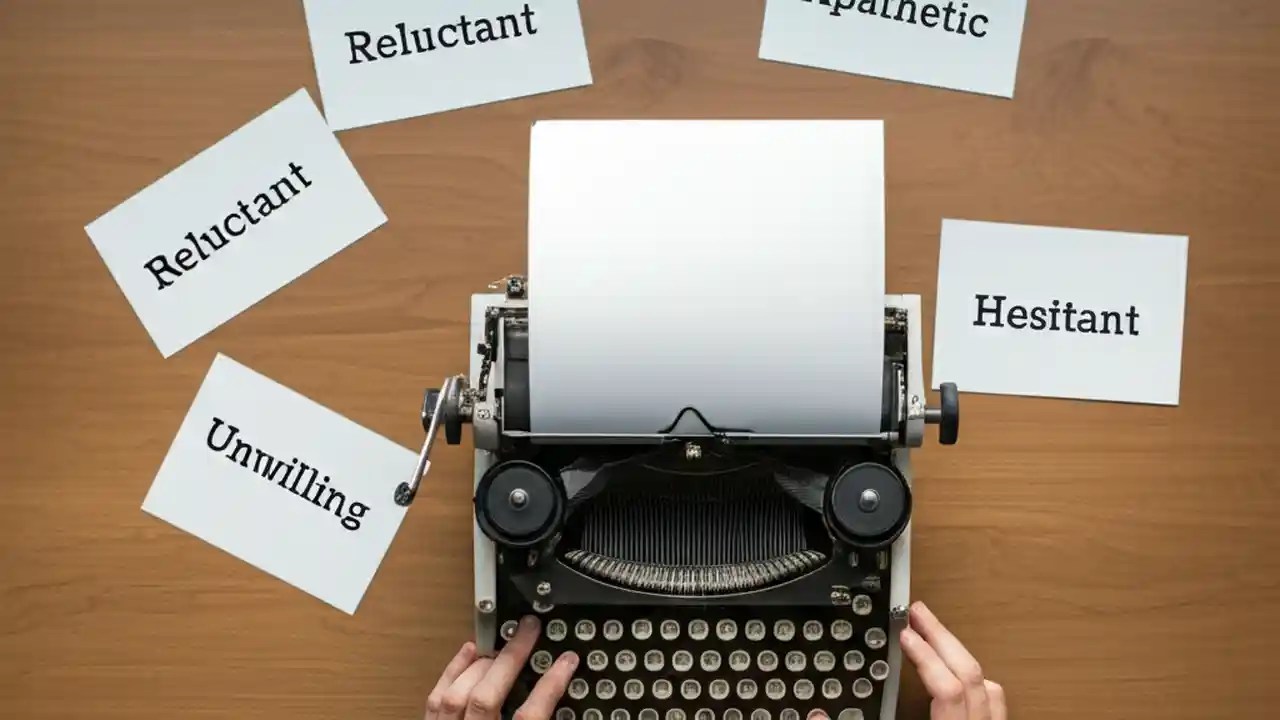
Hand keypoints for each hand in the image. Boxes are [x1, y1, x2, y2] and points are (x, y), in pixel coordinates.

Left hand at [425, 616, 578, 719]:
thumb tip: (562, 705)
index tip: (566, 661)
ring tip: (499, 645)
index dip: (550, 685)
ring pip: (456, 696)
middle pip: (487, 697)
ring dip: (479, 665)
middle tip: (528, 631)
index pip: (530, 717)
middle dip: (510, 658)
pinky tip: (467, 654)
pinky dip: (451, 673)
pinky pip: (435, 701)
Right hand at [900, 602, 1005, 719]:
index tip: (906, 632)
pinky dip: (976, 677)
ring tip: (934, 632)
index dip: (926, 656)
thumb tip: (877, 705)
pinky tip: (957, 670)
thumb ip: (902, 716)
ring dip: (959, 652)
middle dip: (941, 637)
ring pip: (988, 682)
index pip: (949, 688)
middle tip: (918, 613)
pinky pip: (995, 699)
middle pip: (970, 674)